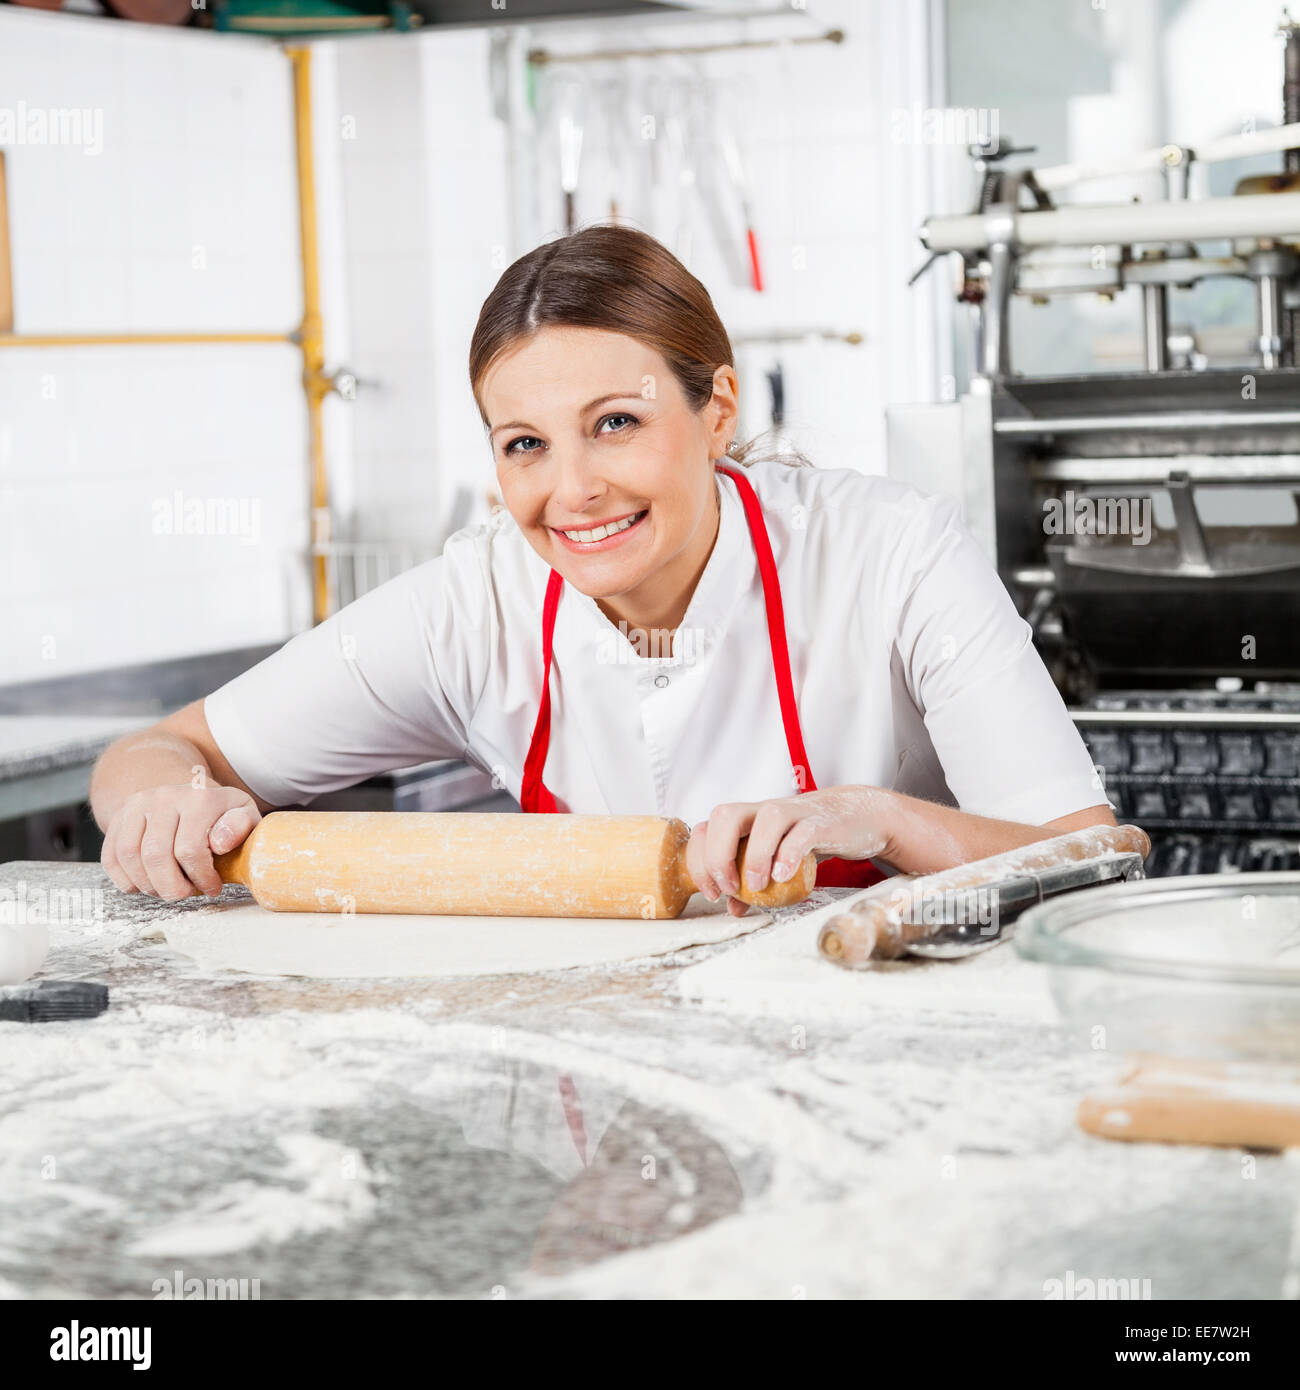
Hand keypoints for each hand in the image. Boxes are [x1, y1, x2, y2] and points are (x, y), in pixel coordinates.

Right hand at [101, 784, 261, 900]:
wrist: (188, 792)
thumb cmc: (220, 812)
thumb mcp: (243, 814)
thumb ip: (240, 827)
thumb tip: (220, 843)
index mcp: (198, 797)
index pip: (190, 850)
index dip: (201, 878)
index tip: (212, 888)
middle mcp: (163, 797)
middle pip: (155, 856)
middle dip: (171, 887)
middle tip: (186, 893)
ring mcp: (136, 806)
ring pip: (129, 857)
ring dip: (148, 885)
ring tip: (168, 888)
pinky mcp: (118, 817)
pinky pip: (111, 857)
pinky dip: (125, 880)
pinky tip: (146, 884)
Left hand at [687, 786, 892, 916]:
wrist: (854, 818)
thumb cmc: (807, 838)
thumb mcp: (775, 859)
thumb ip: (752, 881)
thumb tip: (732, 909)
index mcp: (747, 819)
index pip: (707, 827)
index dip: (700, 860)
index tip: (712, 893)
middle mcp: (764, 810)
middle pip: (726, 815)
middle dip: (718, 854)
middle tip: (729, 888)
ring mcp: (794, 812)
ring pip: (767, 817)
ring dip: (755, 855)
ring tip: (757, 886)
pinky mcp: (821, 822)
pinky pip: (803, 832)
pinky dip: (789, 854)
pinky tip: (784, 876)